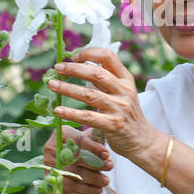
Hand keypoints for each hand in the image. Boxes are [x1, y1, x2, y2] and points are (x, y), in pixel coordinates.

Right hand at [42, 124, 113, 193]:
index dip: (94, 148)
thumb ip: (96, 142)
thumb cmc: (81, 150)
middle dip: (96, 163)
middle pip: (77, 157)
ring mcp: (50, 164)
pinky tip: (98, 189)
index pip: (79, 140)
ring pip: (75, 172)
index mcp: (62, 133)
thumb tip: (105, 153)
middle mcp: (52, 147)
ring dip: (94, 177)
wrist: (66, 166)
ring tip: (106, 180)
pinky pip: (72, 185)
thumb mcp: (87, 141)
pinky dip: (87, 188)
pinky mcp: (53, 179)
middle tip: (110, 166)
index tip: (107, 155)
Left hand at [46, 47, 159, 162]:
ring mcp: (119, 108)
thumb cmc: (127, 114)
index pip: (108, 57)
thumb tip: (79, 67)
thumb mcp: (122, 93)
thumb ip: (106, 81)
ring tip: (52, 85)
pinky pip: (88, 117)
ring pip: (89, 95)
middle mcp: (124, 91)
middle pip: (96, 74)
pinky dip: (71, 113)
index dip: (89, 54)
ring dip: (67, 88)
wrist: (142, 139)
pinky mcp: (113, 125)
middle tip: (57, 68)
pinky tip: (58, 110)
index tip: (74, 56)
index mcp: (126, 79)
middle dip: (74, 69)